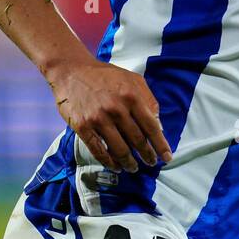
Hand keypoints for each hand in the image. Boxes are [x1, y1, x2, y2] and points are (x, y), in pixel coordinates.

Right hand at [48, 59, 172, 172]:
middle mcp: (117, 109)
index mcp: (132, 97)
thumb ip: (148, 100)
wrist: (72, 71)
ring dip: (128, 162)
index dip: (160, 145)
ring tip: (133, 167)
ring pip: (119, 148)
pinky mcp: (83, 126)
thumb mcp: (133, 80)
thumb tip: (158, 123)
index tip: (167, 157)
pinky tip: (115, 166)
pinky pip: (98, 150)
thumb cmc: (106, 76)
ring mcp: (99, 118)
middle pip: (137, 140)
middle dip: (147, 155)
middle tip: (151, 163)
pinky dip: (108, 161)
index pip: (152, 127)